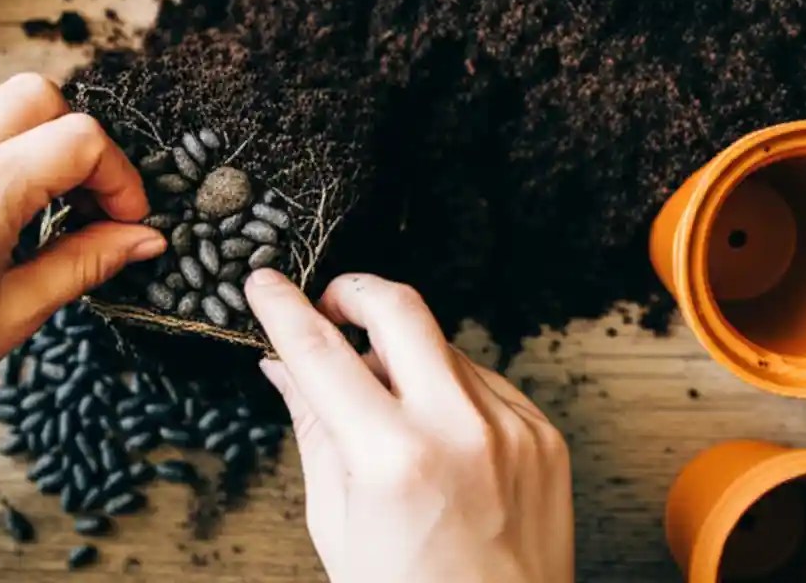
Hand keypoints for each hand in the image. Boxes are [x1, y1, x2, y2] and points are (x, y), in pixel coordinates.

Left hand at [0, 73, 166, 458]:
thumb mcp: (15, 313)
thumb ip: (86, 260)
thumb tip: (146, 237)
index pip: (78, 139)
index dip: (118, 176)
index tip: (122, 218)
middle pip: (32, 93)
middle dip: (70, 140)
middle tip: (76, 203)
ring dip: (14, 139)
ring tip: (17, 209)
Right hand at [245, 270, 572, 582]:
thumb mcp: (336, 522)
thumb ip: (313, 429)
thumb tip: (283, 366)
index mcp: (393, 459)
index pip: (321, 353)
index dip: (283, 308)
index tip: (264, 283)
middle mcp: (460, 430)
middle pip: (399, 306)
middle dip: (353, 292)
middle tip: (328, 308)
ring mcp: (511, 428)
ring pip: (441, 344)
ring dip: (401, 354)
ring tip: (385, 407)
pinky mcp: (542, 434)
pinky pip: (481, 380)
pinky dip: (446, 390)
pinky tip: (434, 435)